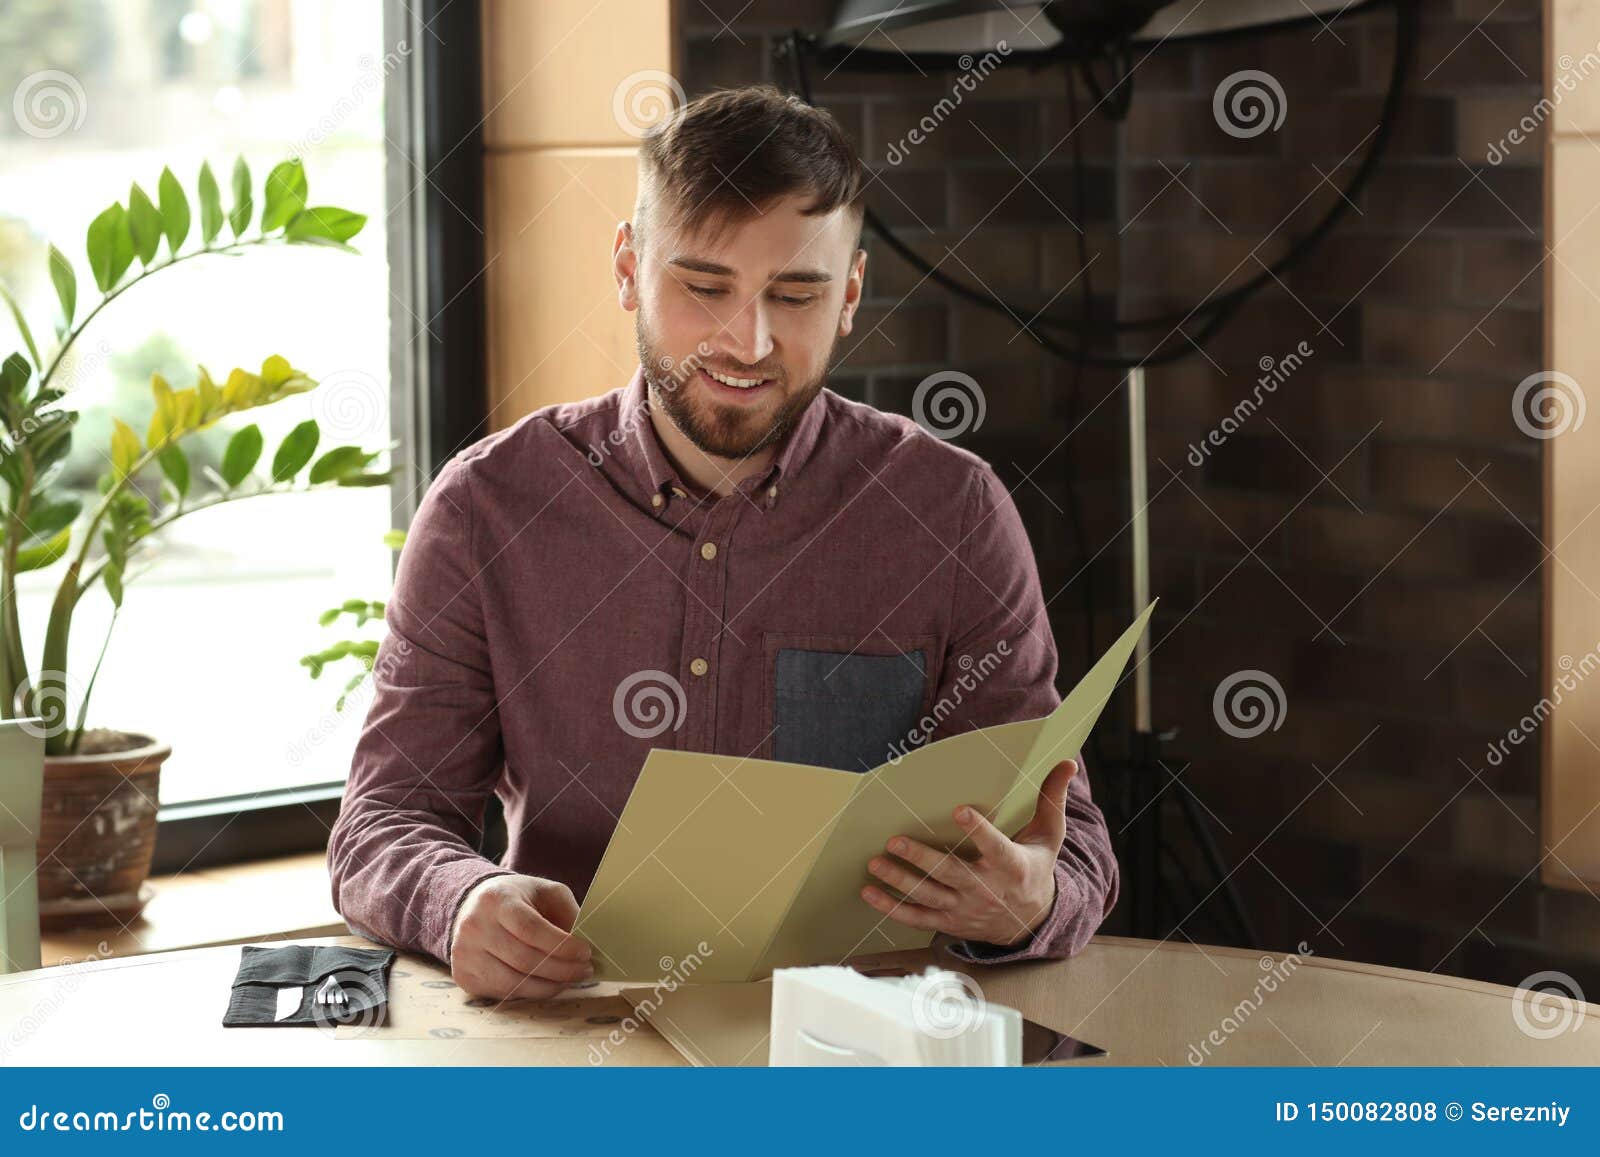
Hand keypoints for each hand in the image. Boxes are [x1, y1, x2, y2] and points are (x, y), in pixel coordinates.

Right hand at [449, 874, 593, 998]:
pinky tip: (546, 983)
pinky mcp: (464, 976)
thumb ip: (568, 911)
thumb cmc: (517, 899)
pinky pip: (503, 993)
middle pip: (524, 960)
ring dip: (549, 987)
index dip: (561, 945)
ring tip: (570, 980)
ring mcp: (465, 954)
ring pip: (514, 983)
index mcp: (496, 900)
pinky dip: (530, 992)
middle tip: (585, 970)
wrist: (472, 906)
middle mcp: (474, 927)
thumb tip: (589, 940)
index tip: (586, 952)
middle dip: (561, 970)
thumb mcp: (545, 891)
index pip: (531, 929)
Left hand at [860, 758, 1076, 946]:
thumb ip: (1052, 799)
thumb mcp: (1050, 836)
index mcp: (1011, 865)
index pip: (994, 846)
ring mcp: (965, 909)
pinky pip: (918, 918)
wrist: (1032, 923)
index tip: (960, 810)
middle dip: (921, 858)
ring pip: (929, 896)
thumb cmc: (1036, 868)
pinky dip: (892, 908)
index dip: (978, 830)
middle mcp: (985, 889)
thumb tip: (1068, 762)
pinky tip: (869, 893)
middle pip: (950, 873)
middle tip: (894, 841)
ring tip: (875, 863)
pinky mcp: (950, 922)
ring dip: (900, 880)